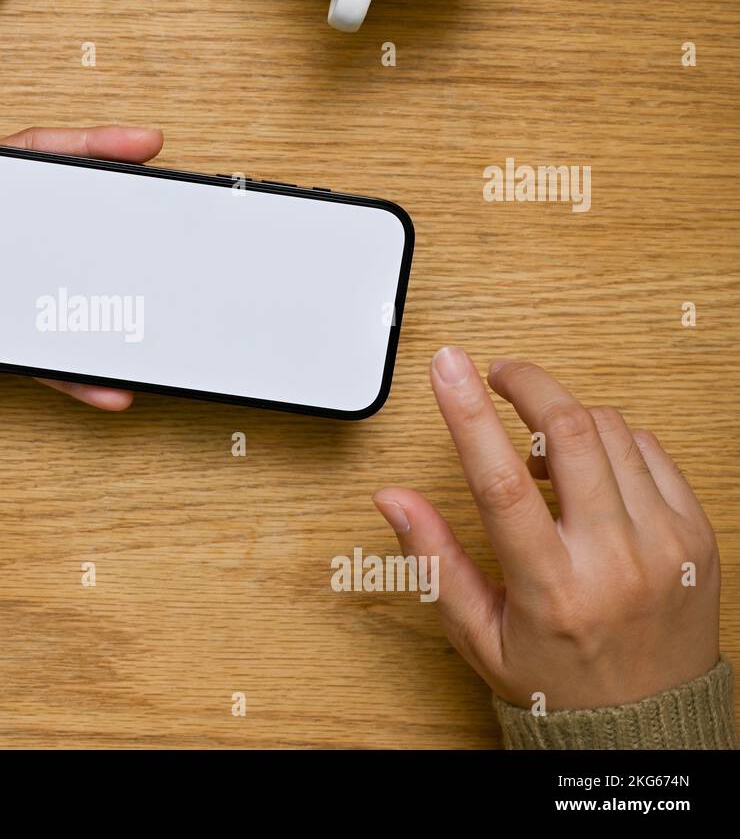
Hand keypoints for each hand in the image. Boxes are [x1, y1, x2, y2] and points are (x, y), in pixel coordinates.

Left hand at [0, 105, 163, 410]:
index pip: (30, 159)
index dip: (86, 144)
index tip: (137, 142)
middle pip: (62, 209)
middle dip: (114, 198)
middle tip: (162, 190)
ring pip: (66, 279)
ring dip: (110, 289)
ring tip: (151, 290)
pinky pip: (47, 347)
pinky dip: (77, 370)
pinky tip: (108, 386)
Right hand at [373, 348, 720, 709]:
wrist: (648, 723)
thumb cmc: (556, 679)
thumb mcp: (476, 633)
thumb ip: (432, 559)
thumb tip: (392, 497)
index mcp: (551, 590)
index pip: (501, 482)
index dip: (469, 414)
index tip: (449, 367)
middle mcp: (615, 561)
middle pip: (570, 432)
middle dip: (528, 384)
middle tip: (499, 374)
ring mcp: (665, 545)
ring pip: (611, 432)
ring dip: (565, 419)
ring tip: (540, 449)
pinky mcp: (697, 534)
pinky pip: (651, 449)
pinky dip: (611, 441)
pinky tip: (587, 469)